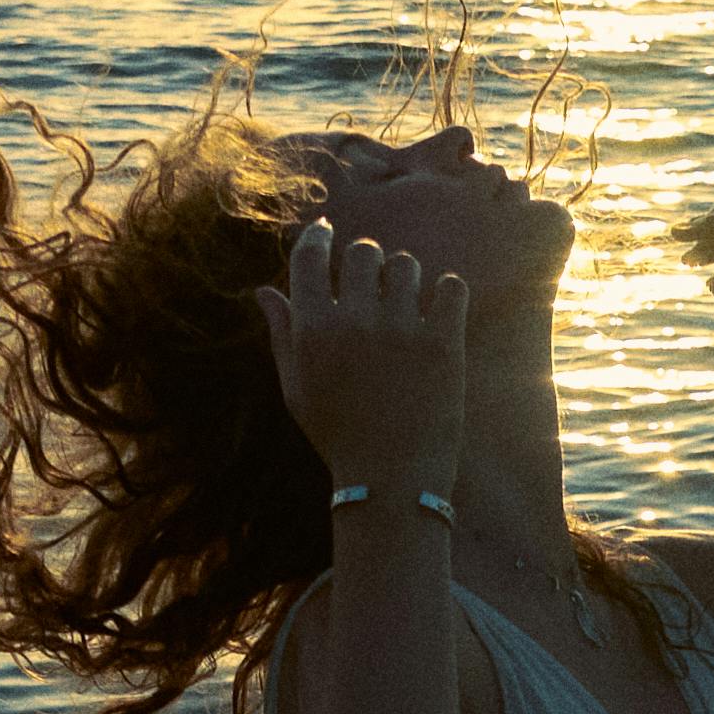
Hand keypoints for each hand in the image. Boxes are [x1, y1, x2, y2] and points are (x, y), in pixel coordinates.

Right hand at [257, 219, 469, 503]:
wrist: (392, 481)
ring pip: (407, 265)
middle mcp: (354, 322)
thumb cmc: (339, 436)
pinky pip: (450, 287)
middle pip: (363, 251)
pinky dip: (446, 294)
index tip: (328, 232)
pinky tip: (439, 311)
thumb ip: (281, 334)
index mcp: (312, 331)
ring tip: (405, 305)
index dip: (319, 236)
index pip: (310, 256)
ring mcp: (400, 331)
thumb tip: (263, 290)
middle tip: (374, 284)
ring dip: (406, 278)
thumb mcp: (297, 390)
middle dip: (368, 261)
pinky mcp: (443, 344)